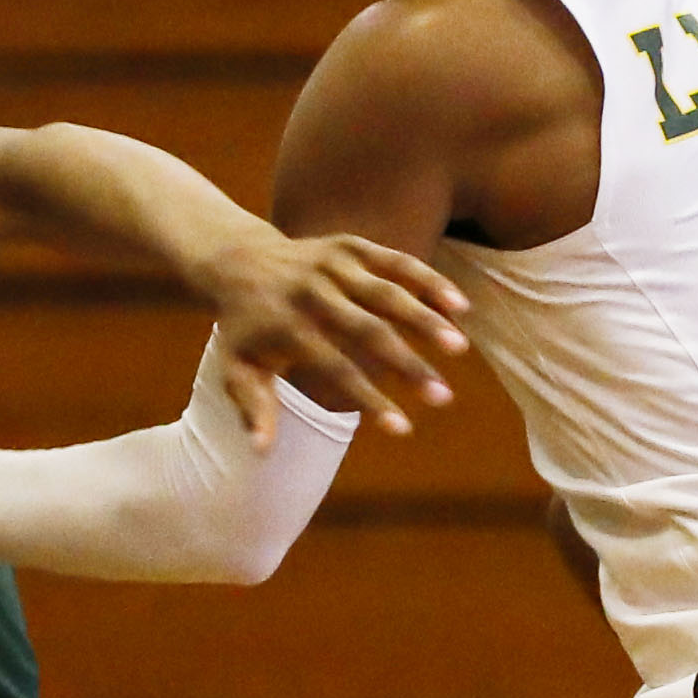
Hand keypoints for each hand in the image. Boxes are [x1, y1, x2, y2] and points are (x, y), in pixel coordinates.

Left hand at [193, 230, 471, 443]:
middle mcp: (311, 293)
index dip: (370, 400)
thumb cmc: (244, 329)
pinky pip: (396, 262)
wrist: (237, 261)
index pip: (334, 369)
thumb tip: (261, 452)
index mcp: (285, 327)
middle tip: (443, 398)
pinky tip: (460, 306)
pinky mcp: (350, 245)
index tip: (403, 429)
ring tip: (459, 349)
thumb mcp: (237, 369)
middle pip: (367, 331)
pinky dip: (428, 281)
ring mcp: (332, 265)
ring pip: (387, 293)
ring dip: (425, 320)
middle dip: (408, 365)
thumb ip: (253, 407)